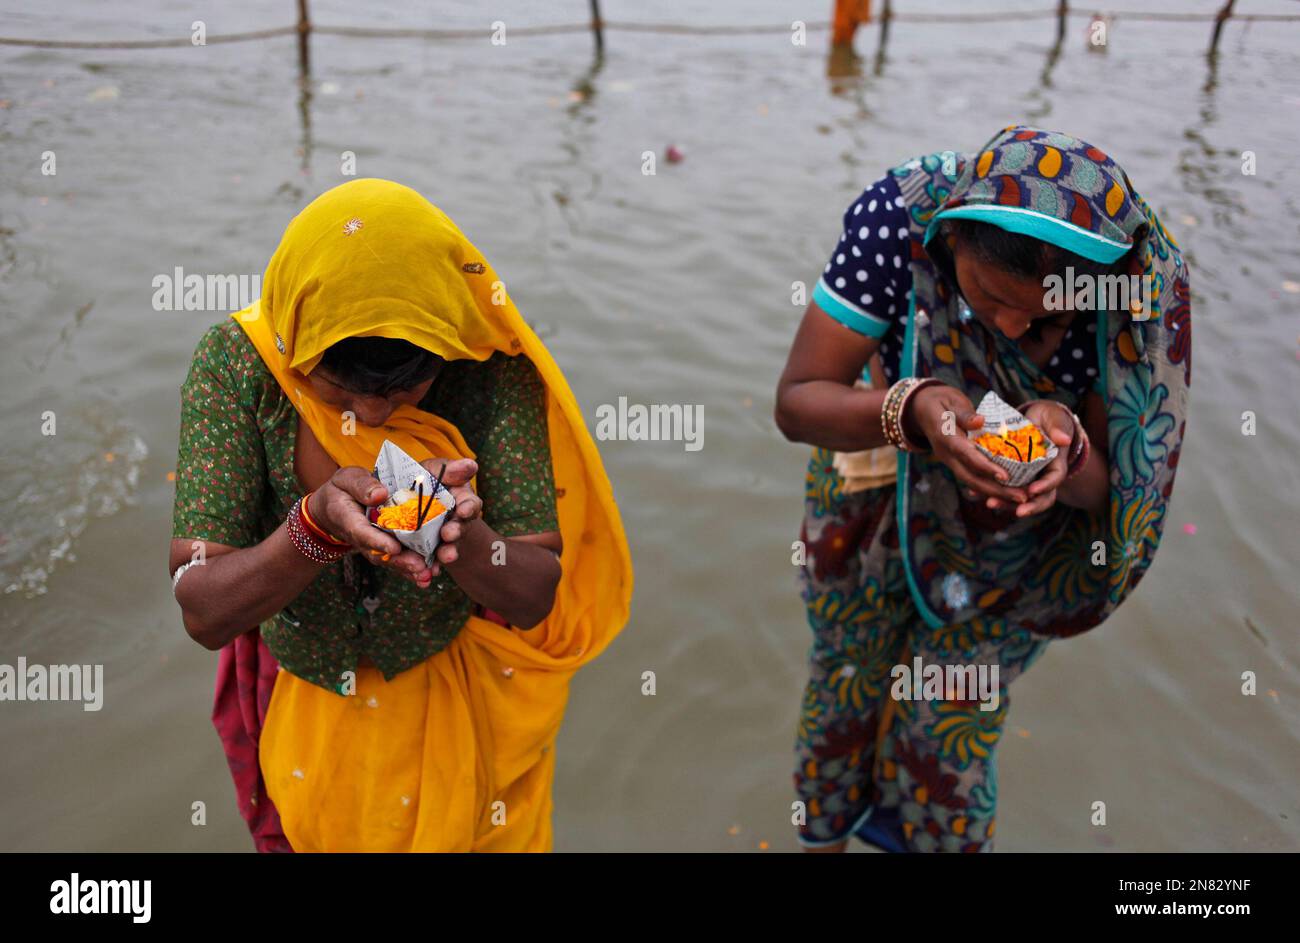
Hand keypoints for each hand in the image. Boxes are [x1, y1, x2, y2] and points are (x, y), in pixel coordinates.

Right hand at [307, 467, 432, 586]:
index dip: (378, 541)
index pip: (362, 532)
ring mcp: (372, 545)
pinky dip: (411, 569)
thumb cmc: (342, 489)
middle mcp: (361, 538)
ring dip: (408, 569)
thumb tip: (380, 494)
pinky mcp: (384, 548)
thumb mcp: (346, 479)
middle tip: (418, 566)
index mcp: (349, 519)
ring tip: (426, 574)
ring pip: (390, 560)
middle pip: (379, 553)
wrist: (333, 507)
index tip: (394, 548)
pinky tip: (429, 575)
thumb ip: (361, 485)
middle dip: (399, 561)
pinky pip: (397, 560)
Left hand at [418, 458, 482, 572]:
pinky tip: (426, 576)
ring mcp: (442, 541)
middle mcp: (456, 523)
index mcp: (461, 501)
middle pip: (460, 529)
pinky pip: (429, 564)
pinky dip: (428, 570)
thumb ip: (450, 470)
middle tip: (449, 535)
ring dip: (445, 554)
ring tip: (441, 560)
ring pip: (447, 549)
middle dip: (456, 532)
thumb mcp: (434, 470)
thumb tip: (472, 464)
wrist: (401, 503)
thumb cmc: (422, 481)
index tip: (465, 510)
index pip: (470, 504)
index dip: (469, 507)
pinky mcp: (427, 555)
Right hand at [904, 383, 1028, 505]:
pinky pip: (973, 478)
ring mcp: (950, 461)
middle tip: (1022, 497)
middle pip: (970, 477)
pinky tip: (1009, 492)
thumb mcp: (951, 401)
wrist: (922, 410)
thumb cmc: (941, 401)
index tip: (1005, 477)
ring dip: (996, 493)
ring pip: (972, 482)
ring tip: (1020, 498)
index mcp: (945, 437)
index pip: (966, 455)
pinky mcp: (956, 463)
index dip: (985, 467)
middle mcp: (946, 455)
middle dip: (996, 490)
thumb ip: (964, 413)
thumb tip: (980, 421)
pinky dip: (990, 486)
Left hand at [997, 399, 1076, 517]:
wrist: (1034, 420)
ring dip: (1005, 503)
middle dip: (1029, 506)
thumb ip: (1058, 427)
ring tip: (989, 503)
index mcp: (1055, 464)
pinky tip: (973, 493)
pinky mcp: (1010, 478)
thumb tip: (1063, 439)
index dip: (1045, 487)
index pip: (1054, 479)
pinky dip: (988, 492)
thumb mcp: (1053, 418)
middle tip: (1017, 511)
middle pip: (1039, 497)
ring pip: (1018, 498)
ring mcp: (1026, 480)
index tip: (1032, 491)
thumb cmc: (1047, 418)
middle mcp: (1042, 476)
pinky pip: (1001, 489)